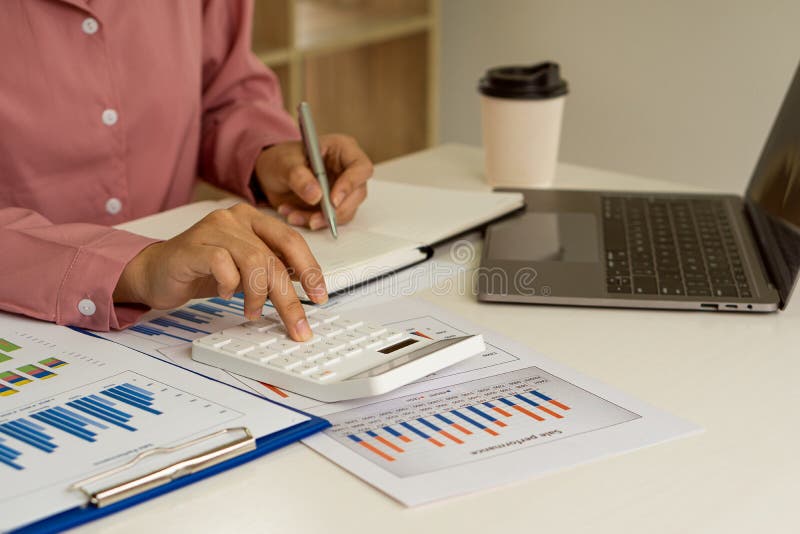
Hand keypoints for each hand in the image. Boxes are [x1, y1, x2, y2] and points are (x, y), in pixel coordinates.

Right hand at [113, 203, 326, 340]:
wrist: (155, 271)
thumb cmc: (201, 270)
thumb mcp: (245, 270)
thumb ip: (271, 270)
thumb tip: (306, 288)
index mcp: (253, 220)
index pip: (292, 241)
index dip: (310, 269)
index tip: (319, 296)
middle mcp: (236, 218)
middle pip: (275, 257)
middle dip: (289, 297)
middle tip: (296, 324)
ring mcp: (214, 229)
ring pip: (254, 261)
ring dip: (258, 295)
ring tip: (252, 312)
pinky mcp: (194, 246)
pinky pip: (223, 264)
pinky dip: (229, 285)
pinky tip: (224, 294)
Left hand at [255, 134, 372, 229]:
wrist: (271, 175)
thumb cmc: (281, 160)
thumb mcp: (284, 163)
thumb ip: (299, 177)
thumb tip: (316, 196)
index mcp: (342, 149)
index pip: (360, 167)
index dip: (351, 184)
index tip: (332, 200)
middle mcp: (348, 170)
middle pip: (358, 194)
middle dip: (336, 211)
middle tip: (314, 219)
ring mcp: (343, 189)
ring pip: (346, 211)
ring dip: (320, 219)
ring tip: (292, 215)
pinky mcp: (335, 206)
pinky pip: (331, 220)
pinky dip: (312, 222)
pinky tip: (292, 215)